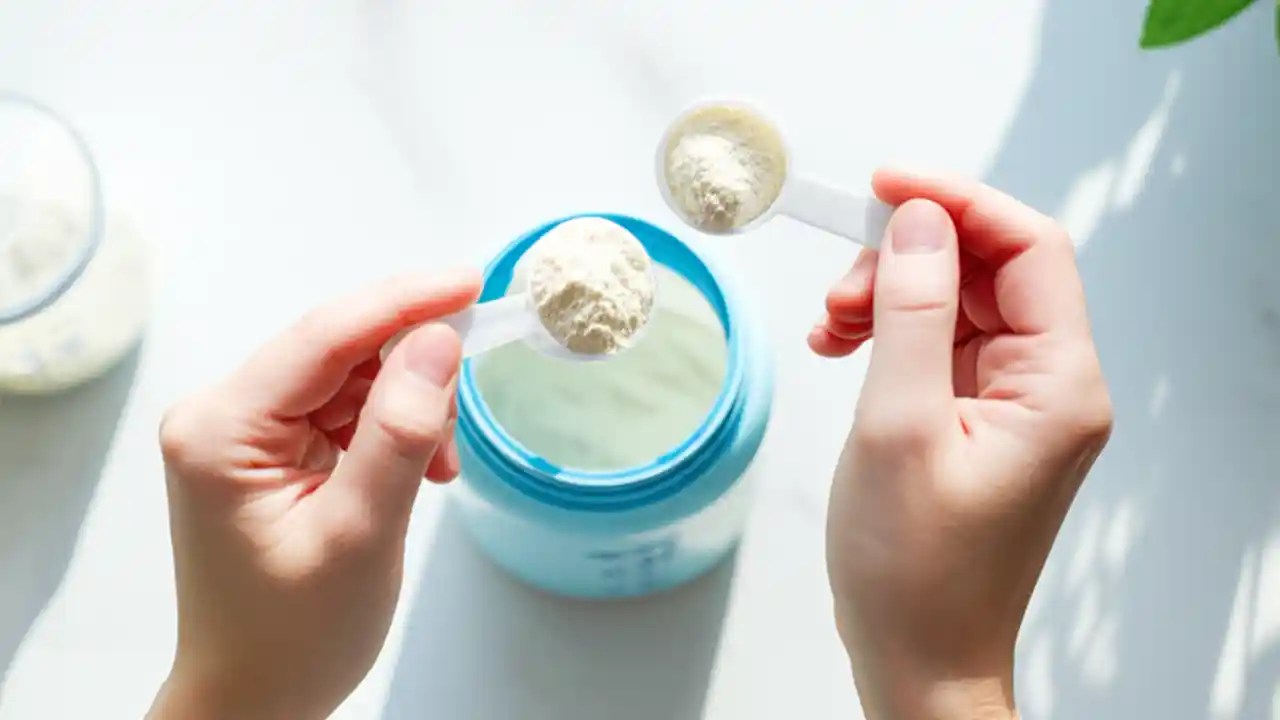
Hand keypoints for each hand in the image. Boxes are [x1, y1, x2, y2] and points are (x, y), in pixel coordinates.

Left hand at [148, 271, 481, 719]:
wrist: (254, 699)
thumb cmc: (294, 637)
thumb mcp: (360, 533)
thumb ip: (400, 432)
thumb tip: (437, 341)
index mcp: (222, 429)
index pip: (324, 336)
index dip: (403, 302)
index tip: (471, 282)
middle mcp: (221, 416)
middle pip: (338, 351)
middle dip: (412, 373)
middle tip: (460, 419)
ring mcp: (242, 433)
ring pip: (349, 378)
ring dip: (407, 410)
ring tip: (436, 469)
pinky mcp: (267, 452)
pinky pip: (343, 410)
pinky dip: (391, 431)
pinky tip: (416, 471)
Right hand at [813, 170, 1111, 719]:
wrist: (918, 658)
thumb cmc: (911, 570)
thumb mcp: (897, 426)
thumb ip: (912, 312)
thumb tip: (921, 222)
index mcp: (1058, 386)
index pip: (1028, 249)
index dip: (956, 203)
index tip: (885, 187)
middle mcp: (1052, 388)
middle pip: (989, 271)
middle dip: (907, 260)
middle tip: (838, 289)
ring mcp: (1017, 406)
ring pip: (959, 304)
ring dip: (889, 297)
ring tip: (829, 327)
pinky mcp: (981, 421)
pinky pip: (941, 346)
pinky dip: (889, 334)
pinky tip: (841, 348)